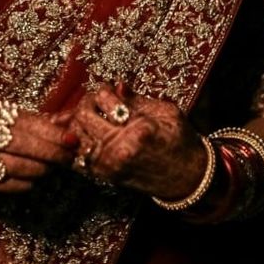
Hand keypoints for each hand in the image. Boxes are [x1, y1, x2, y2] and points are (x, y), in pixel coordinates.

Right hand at [0, 99, 78, 193]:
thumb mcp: (5, 113)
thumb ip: (34, 119)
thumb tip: (68, 122)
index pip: (28, 123)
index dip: (53, 133)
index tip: (72, 140)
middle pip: (23, 145)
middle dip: (50, 153)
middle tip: (67, 157)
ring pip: (17, 167)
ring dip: (40, 170)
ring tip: (51, 167)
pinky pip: (8, 185)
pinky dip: (26, 183)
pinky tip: (33, 178)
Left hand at [68, 82, 207, 200]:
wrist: (188, 177)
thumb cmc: (180, 141)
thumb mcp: (166, 112)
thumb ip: (137, 99)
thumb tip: (117, 86)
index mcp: (138, 129)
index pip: (104, 99)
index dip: (104, 90)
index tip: (109, 90)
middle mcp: (120, 149)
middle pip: (84, 116)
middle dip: (87, 103)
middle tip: (96, 101)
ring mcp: (110, 165)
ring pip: (76, 137)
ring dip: (78, 123)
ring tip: (91, 117)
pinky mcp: (106, 176)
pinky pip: (78, 159)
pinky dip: (76, 145)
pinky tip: (83, 136)